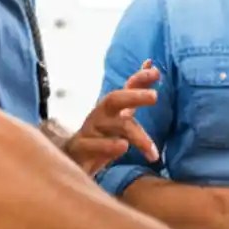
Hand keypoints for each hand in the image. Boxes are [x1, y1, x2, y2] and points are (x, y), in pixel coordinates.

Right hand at [66, 60, 160, 175]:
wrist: (73, 161)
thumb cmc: (101, 139)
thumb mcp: (121, 120)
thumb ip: (134, 99)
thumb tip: (151, 66)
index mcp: (111, 108)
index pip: (126, 88)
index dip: (140, 79)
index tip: (155, 71)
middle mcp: (100, 115)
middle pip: (114, 99)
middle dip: (134, 96)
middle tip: (154, 96)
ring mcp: (89, 130)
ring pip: (112, 127)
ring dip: (136, 136)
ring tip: (152, 149)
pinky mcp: (79, 148)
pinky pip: (92, 145)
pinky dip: (108, 146)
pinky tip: (123, 147)